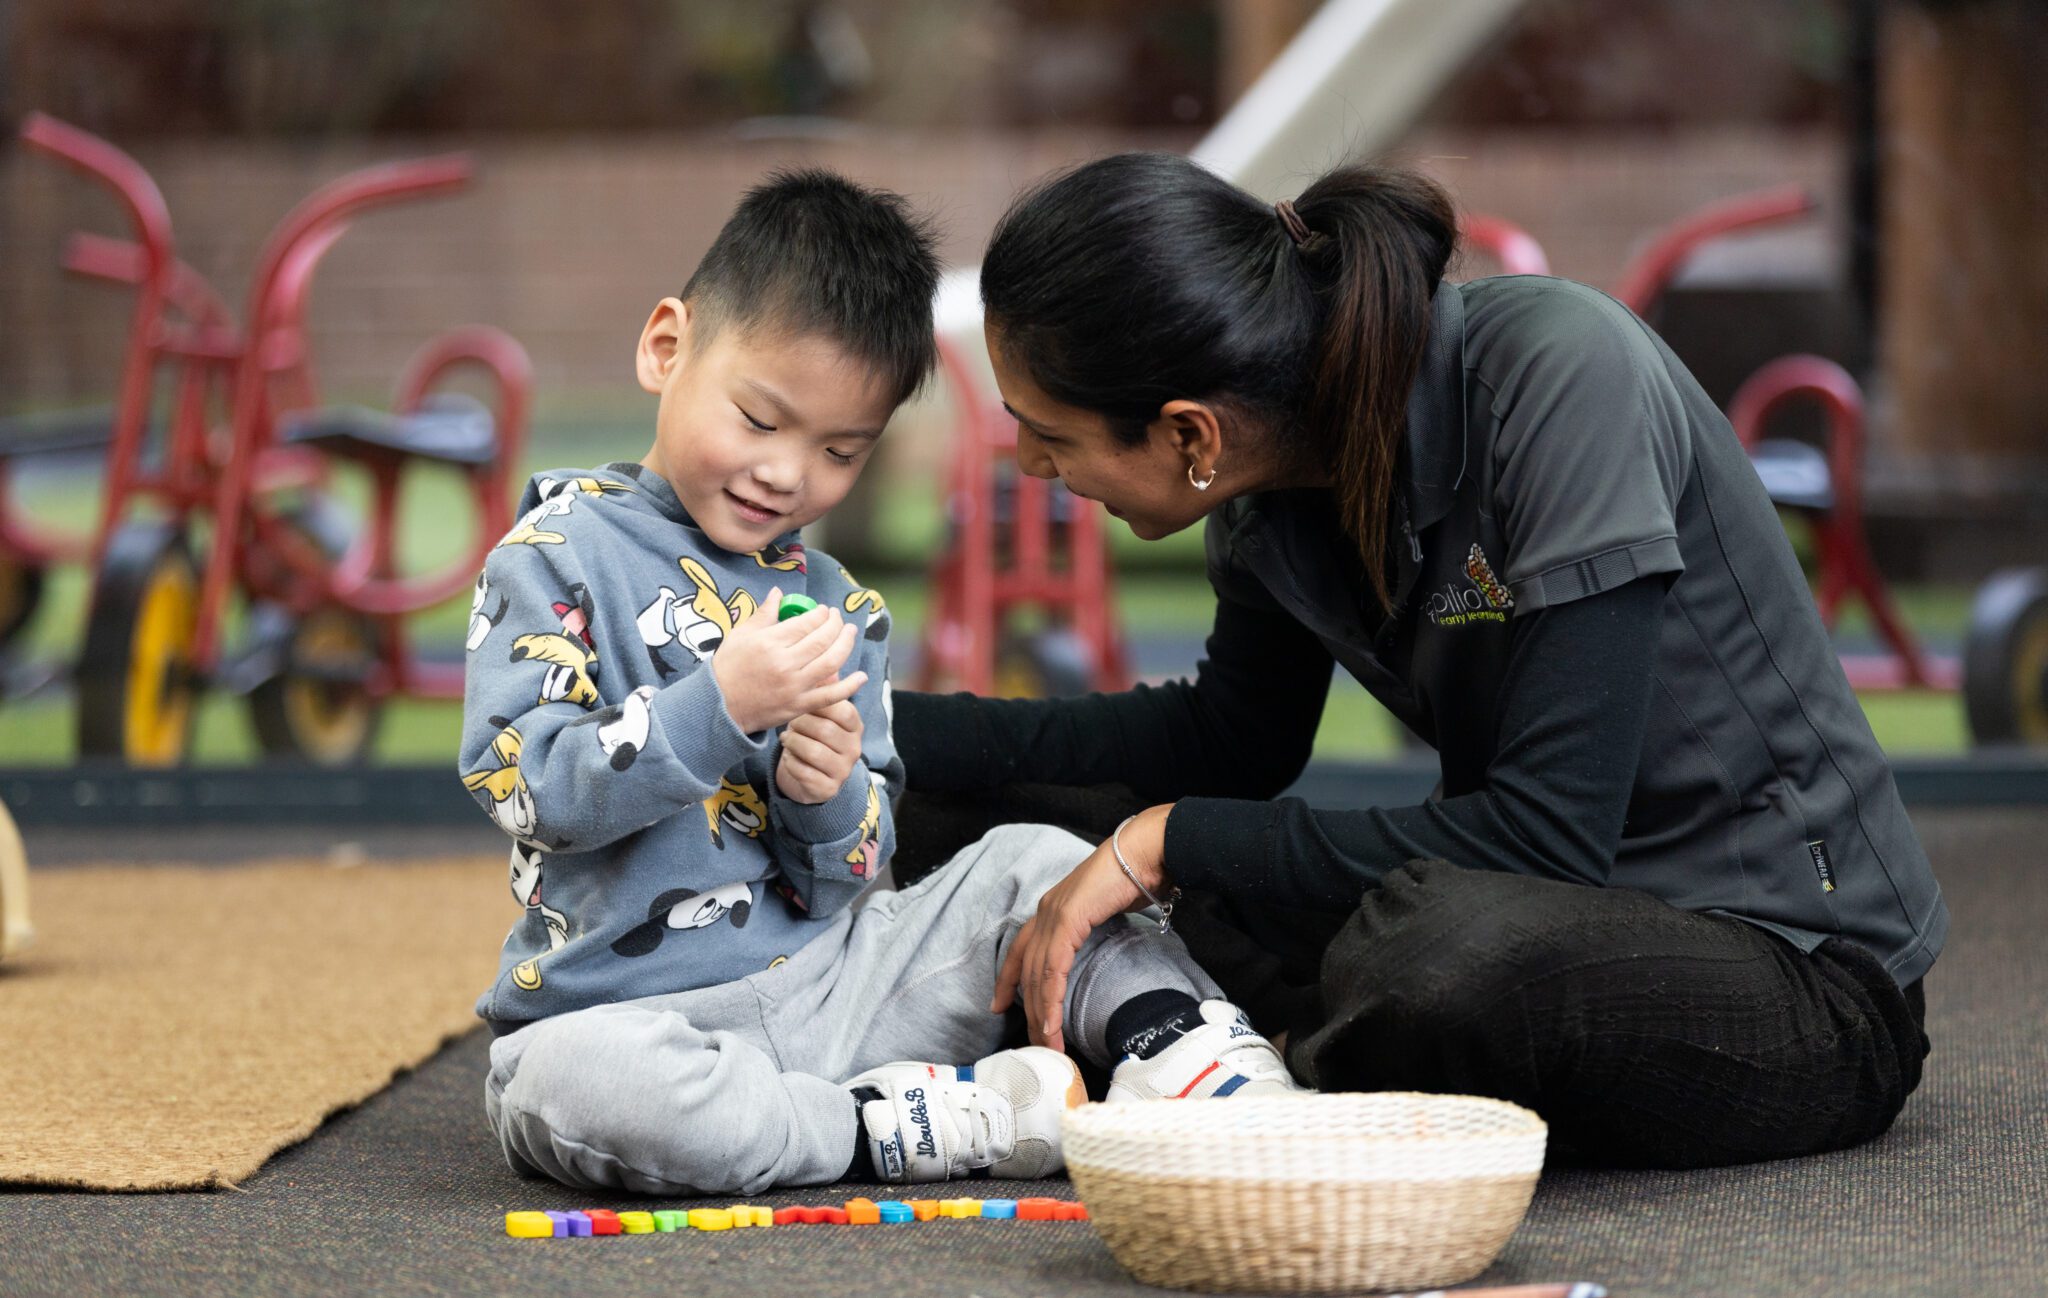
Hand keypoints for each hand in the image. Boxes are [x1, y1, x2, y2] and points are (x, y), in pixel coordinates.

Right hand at [712, 587, 865, 734]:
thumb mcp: (740, 635)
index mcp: (770, 642)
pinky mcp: (800, 706)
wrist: (719, 706)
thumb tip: (779, 592)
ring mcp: (795, 686)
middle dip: (835, 624)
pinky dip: (849, 686)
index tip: (823, 610)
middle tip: (838, 618)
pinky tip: (861, 676)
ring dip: (846, 644)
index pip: (806, 623)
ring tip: (850, 633)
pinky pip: (831, 696)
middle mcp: (785, 663)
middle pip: (823, 639)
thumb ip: (764, 614)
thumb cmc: (728, 667)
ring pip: (831, 662)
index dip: (820, 614)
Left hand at [775, 699, 863, 803]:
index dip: (819, 705)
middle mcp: (854, 749)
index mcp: (855, 727)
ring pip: (814, 752)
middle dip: (801, 724)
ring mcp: (843, 771)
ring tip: (787, 739)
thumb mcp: (821, 714)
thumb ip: (825, 691)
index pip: (844, 710)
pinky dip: (791, 763)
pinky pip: (804, 772)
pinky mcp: (828, 789)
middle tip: (790, 723)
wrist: (811, 777)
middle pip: (825, 730)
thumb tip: (828, 665)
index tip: (803, 704)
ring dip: (793, 743)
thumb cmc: (814, 737)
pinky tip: (788, 758)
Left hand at [991, 803, 1172, 1053]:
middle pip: (1026, 970)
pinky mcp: (1068, 920)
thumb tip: (1093, 948)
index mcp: (1052, 908)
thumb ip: (1091, 927)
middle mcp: (1046, 911)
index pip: (1020, 950)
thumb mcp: (1104, 908)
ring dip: (1041, 1014)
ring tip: (1047, 1044)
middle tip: (1034, 1042)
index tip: (999, 1005)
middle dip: (1028, 1010)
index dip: (1007, 979)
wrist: (1144, 852)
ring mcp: (1054, 914)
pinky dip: (1051, 999)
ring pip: (1037, 975)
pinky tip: (1052, 1022)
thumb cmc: (1133, 877)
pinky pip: (1053, 969)